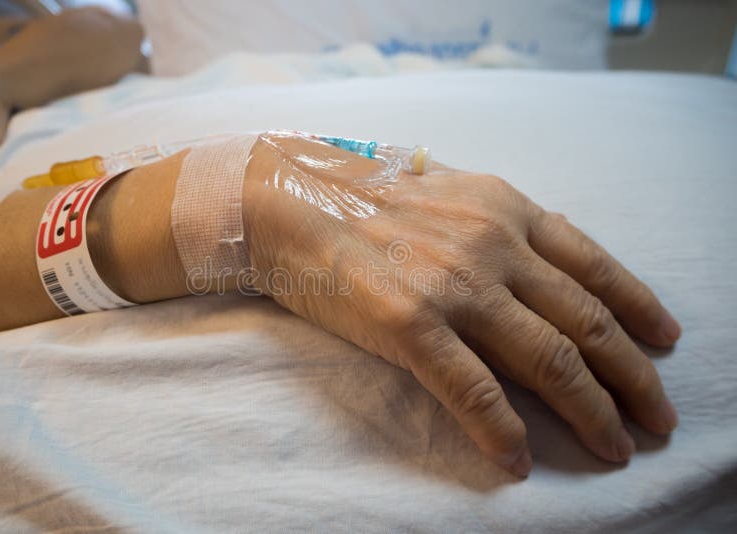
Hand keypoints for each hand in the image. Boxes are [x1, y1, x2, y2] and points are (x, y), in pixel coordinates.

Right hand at [243, 133, 679, 476]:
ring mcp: (454, 287)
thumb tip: (551, 258)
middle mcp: (493, 245)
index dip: (640, 308)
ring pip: (548, 359)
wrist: (292, 203)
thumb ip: (504, 223)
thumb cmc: (368, 198)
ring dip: (590, 411)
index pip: (595, 266)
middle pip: (586, 321)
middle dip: (633, 377)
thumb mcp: (453, 190)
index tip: (666, 341)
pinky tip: (519, 458)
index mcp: (506, 210)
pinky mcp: (410, 325)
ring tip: (614, 447)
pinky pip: (474, 390)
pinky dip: (503, 431)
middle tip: (657, 418)